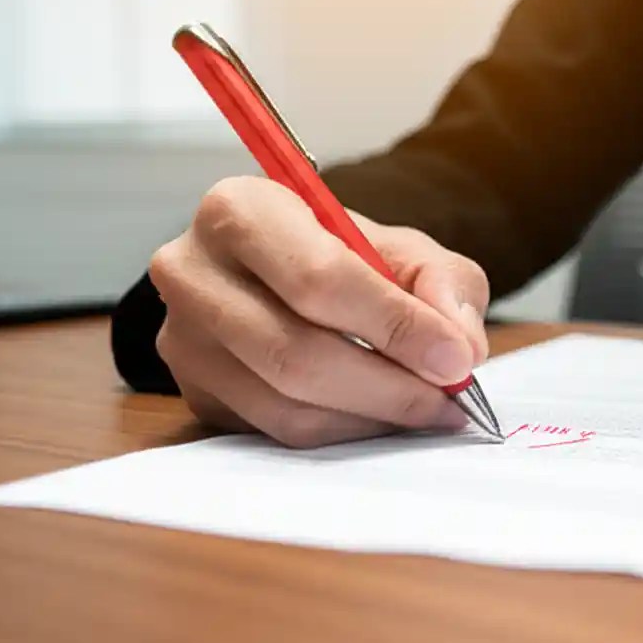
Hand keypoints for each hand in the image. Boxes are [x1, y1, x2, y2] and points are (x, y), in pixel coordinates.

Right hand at [149, 176, 489, 446]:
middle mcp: (192, 272)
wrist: (281, 276)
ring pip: (285, 404)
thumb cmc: (343, 255)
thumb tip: (458, 346)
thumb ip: (443, 283)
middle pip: (295, 352)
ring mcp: (183, 339)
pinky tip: (381, 416)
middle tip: (448, 399)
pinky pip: (277, 431)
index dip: (394, 325)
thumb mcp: (403, 247)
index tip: (454, 358)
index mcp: (239, 210)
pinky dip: (344, 432)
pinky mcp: (197, 392)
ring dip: (371, 418)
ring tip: (427, 410)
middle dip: (388, 386)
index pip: (318, 278)